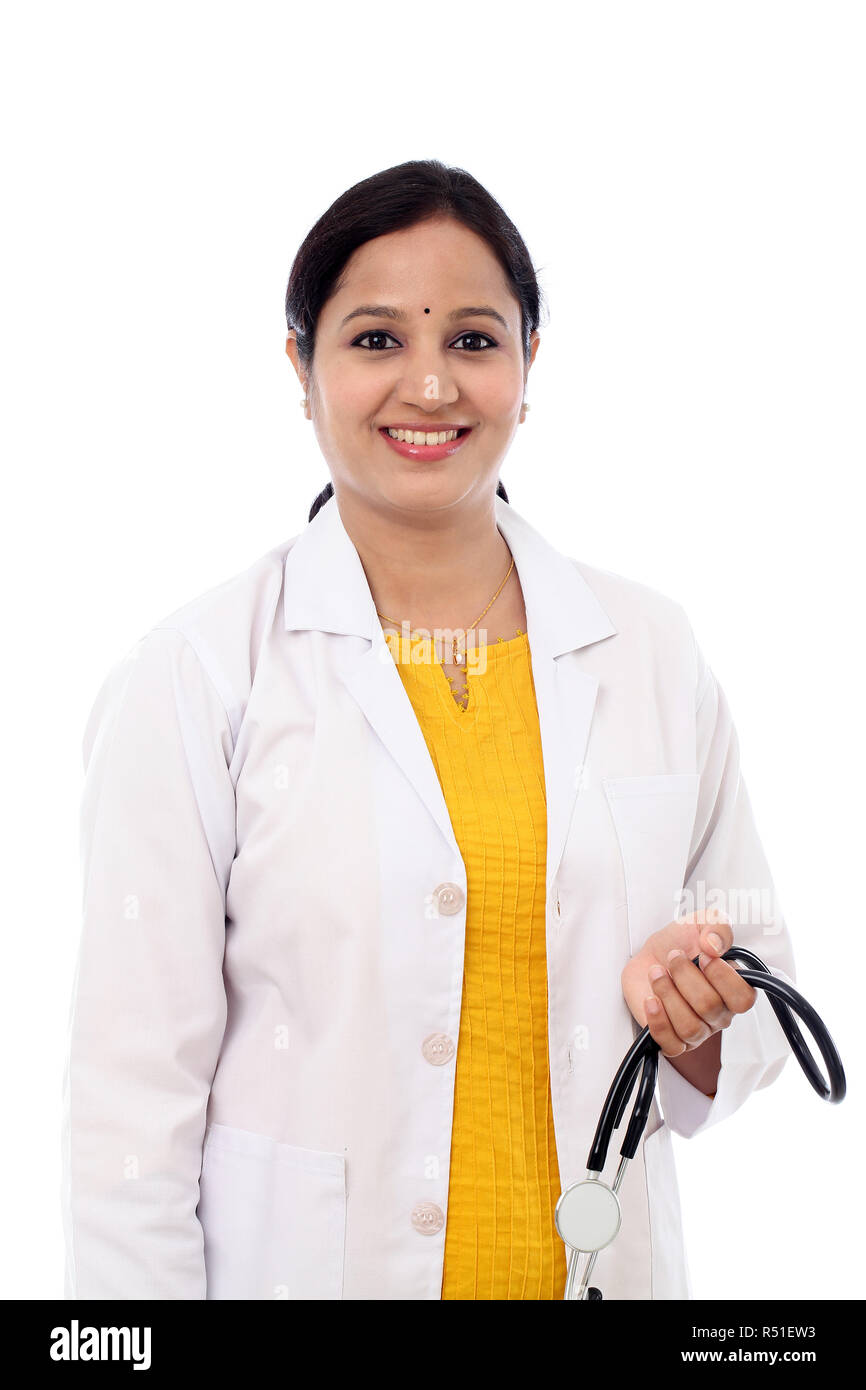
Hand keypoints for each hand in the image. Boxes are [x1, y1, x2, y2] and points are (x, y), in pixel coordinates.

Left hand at [620, 911, 756, 1058]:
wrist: (650, 954)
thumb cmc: (681, 942)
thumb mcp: (703, 921)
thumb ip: (717, 926)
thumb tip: (714, 946)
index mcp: (734, 989)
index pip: (744, 999)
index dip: (722, 977)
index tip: (702, 955)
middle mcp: (719, 1014)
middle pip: (709, 1007)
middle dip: (684, 976)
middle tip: (673, 956)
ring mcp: (698, 1030)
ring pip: (689, 1027)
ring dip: (667, 993)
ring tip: (656, 972)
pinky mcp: (673, 1040)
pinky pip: (671, 1045)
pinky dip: (658, 1021)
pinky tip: (651, 999)